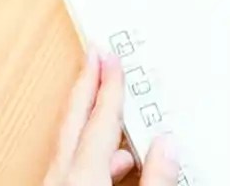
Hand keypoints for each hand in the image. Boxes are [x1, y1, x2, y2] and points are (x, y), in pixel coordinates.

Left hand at [43, 48, 180, 185]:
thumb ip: (156, 178)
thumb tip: (167, 146)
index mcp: (83, 176)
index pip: (99, 122)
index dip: (109, 86)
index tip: (111, 57)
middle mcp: (61, 178)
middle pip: (74, 121)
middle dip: (86, 84)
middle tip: (93, 55)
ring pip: (70, 140)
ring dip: (87, 115)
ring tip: (106, 96)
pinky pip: (69, 160)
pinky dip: (86, 145)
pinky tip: (110, 155)